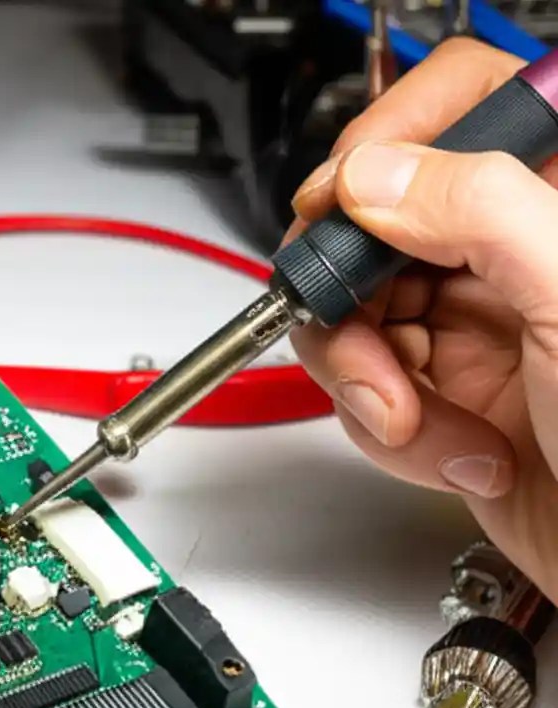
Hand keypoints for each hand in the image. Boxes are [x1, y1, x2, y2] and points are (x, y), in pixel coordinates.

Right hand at [288, 38, 557, 599]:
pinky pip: (363, 384)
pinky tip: (454, 450)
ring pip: (353, 305)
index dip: (393, 136)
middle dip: (351, 286)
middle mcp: (512, 252)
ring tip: (413, 414)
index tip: (348, 197)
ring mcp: (475, 322)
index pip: (463, 104)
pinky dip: (389, 427)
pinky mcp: (442, 391)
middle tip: (351, 320)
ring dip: (364, 373)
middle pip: (377, 215)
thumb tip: (373, 176)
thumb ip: (477, 212)